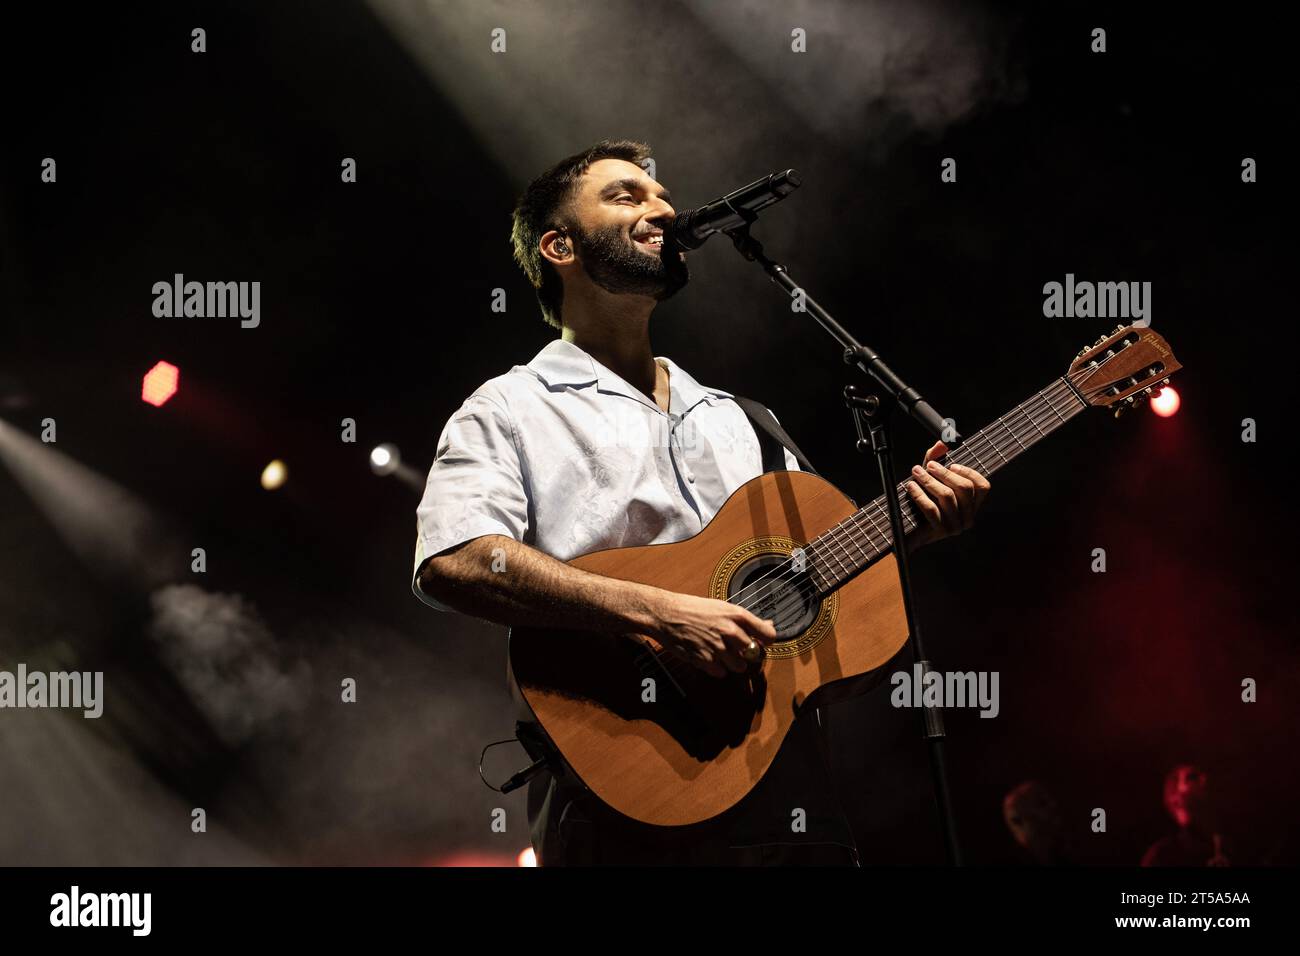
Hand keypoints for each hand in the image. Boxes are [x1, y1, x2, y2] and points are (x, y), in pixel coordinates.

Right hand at [645, 590, 775, 678]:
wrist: (666, 613)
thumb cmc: (692, 608)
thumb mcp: (722, 607)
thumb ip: (745, 620)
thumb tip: (767, 625)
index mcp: (737, 615)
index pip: (768, 635)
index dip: (765, 640)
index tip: (760, 642)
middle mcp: (730, 631)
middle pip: (754, 654)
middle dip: (745, 653)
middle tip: (734, 647)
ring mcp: (718, 647)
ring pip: (739, 667)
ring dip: (731, 662)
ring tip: (719, 651)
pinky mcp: (705, 660)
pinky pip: (721, 673)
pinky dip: (716, 668)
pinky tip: (708, 655)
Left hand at [904, 440, 990, 549]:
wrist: (905, 531)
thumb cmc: (921, 502)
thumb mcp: (930, 479)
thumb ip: (936, 460)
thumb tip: (942, 442)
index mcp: (972, 506)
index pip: (983, 487)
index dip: (969, 472)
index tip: (952, 465)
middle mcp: (968, 518)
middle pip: (965, 489)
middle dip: (945, 473)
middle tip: (928, 465)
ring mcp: (956, 527)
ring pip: (947, 497)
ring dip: (929, 481)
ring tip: (916, 473)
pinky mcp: (940, 532)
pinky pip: (932, 509)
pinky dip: (920, 494)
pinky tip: (911, 486)